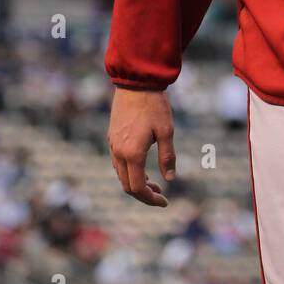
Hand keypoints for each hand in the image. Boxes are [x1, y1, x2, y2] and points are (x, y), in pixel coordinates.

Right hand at [108, 87, 175, 205]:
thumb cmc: (154, 106)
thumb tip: (171, 179)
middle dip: (144, 194)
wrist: (135, 82)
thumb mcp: (166, 131)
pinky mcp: (112, 137)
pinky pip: (118, 163)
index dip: (151, 199)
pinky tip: (143, 167)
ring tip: (155, 182)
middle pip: (127, 186)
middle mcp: (119, 152)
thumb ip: (167, 157)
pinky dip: (130, 172)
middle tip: (161, 195)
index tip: (165, 202)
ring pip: (121, 175)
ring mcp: (113, 145)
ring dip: (136, 183)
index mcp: (132, 154)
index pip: (137, 188)